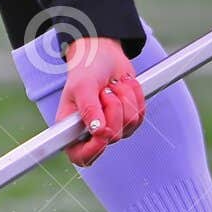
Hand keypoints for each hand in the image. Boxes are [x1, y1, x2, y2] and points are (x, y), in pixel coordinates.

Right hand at [55, 36, 145, 166]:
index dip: (94, 150)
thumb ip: (89, 110)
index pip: (81, 157)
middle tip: (104, 91)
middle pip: (113, 136)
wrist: (103, 54)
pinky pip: (140, 115)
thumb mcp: (82, 86)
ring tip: (111, 86)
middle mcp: (92, 132)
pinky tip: (122, 86)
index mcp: (71, 129)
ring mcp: (112, 127)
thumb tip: (98, 132)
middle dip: (113, 108)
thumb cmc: (86, 69)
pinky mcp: (129, 119)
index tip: (103, 133)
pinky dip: (134, 96)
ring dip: (123, 98)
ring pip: (129, 124)